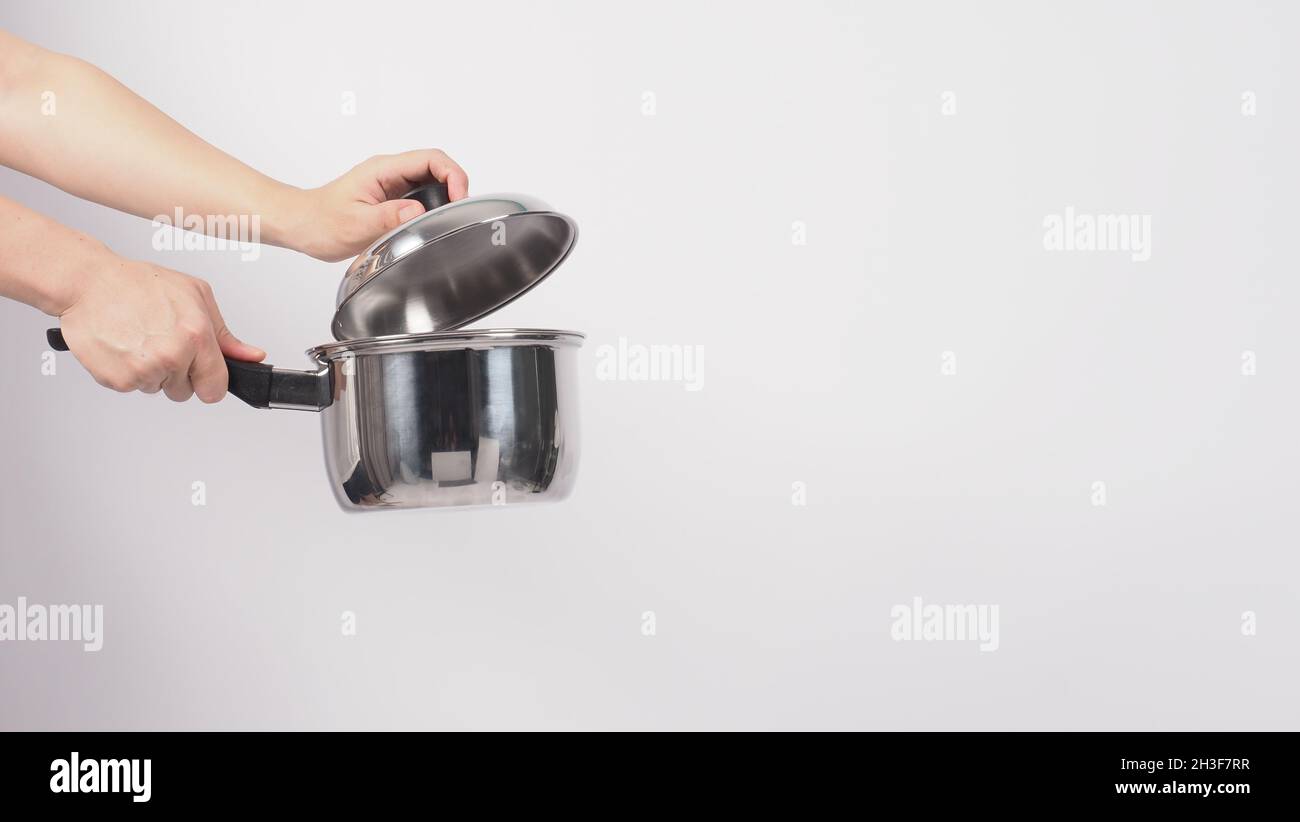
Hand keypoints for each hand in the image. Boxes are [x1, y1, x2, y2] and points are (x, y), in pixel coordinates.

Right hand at [58, 251, 264, 402]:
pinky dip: (128, 372)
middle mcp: (171, 356)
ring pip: (158, 389)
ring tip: (140, 338)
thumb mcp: (196, 296)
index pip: (216, 388)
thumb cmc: (139, 284)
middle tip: (161, 342)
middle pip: (186, 392)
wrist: (88, 283)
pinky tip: (124, 345)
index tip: (203, 374)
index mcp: (196, 336)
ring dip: (152, 371)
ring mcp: (143, 370)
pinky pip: (133, 388)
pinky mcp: (118, 380)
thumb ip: (225, 335)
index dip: (210, 382)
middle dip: (178, 373)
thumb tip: (251, 356)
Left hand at [284, 149, 468, 261]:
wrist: (302, 225)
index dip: (452, 175)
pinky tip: (433, 223)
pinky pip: (422, 197)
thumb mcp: (355, 224)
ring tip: (447, 219)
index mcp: (382, 170)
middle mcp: (390, 173)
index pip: (430, 159)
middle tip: (458, 213)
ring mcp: (392, 185)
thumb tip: (418, 213)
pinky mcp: (392, 199)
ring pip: (431, 182)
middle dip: (455, 186)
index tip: (459, 199)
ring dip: (445, 198)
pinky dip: (434, 208)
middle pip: (436, 167)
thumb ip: (388, 217)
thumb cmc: (320, 221)